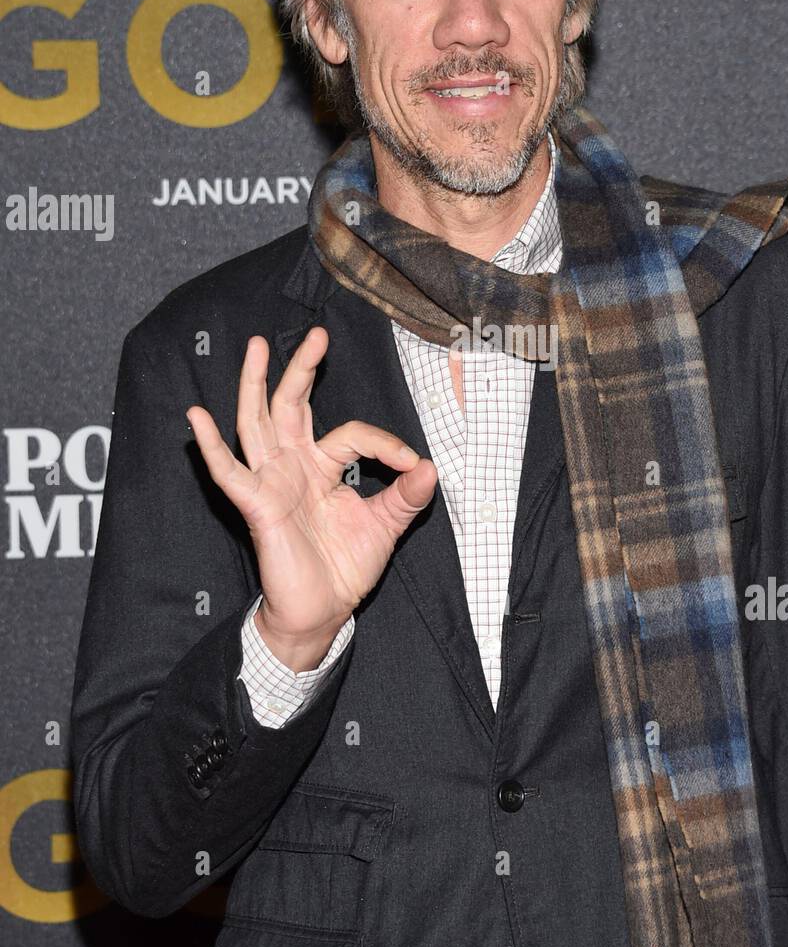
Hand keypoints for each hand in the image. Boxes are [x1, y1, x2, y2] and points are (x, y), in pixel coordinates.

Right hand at [187, 326, 436, 669]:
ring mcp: (271, 482)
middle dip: (301, 369)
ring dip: (254, 384)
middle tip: (317, 334)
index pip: (353, 433)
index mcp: (323, 467)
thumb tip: (432, 468)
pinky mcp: (255, 505)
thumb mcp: (385, 526)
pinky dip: (211, 446)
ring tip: (254, 346)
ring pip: (257, 423)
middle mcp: (293, 466)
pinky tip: (197, 417)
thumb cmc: (345, 567)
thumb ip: (406, 496)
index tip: (412, 465)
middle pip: (291, 406)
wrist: (322, 612)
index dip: (385, 443)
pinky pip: (228, 472)